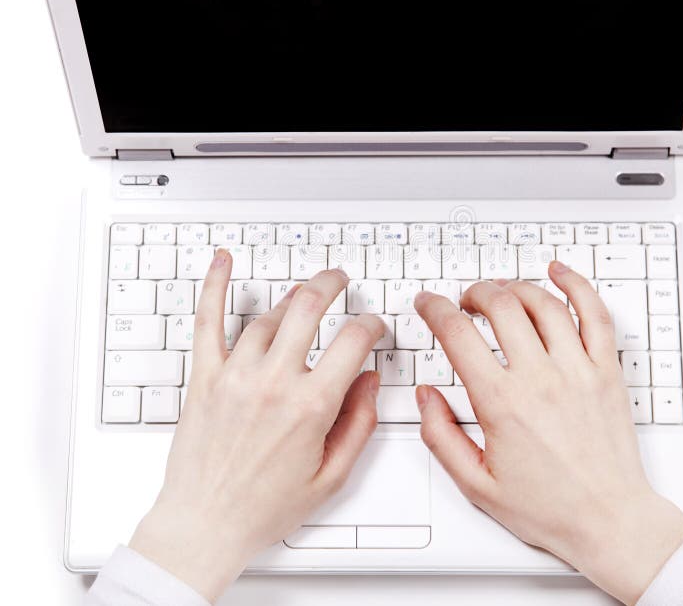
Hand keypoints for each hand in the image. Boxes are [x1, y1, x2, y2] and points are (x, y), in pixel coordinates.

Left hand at [129, 253, 382, 601]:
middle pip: (308, 307)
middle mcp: (273, 382)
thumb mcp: (331, 477)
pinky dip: (214, 287)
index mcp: (310, 406)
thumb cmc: (263, 508)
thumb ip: (359, 424)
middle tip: (339, 280)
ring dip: (291, 298)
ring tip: (303, 294)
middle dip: (331, 284)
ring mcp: (235, 375)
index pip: (353, 341)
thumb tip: (372, 382)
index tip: (372, 326)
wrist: (204, 525)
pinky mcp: (204, 377)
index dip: (371, 325)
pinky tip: (222, 261)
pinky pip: (208, 321)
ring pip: (269, 316)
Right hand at [413, 260, 682, 604]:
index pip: (457, 334)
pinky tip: (560, 273)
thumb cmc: (550, 507)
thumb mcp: (476, 485)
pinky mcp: (607, 370)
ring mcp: (578, 369)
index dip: (434, 309)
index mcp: (502, 403)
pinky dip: (576, 284)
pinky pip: (595, 313)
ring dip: (513, 287)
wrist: (610, 521)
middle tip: (465, 300)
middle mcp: (540, 378)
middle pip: (500, 305)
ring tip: (500, 292)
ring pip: (542, 302)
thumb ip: (441, 437)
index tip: (427, 304)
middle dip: (474, 292)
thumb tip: (426, 397)